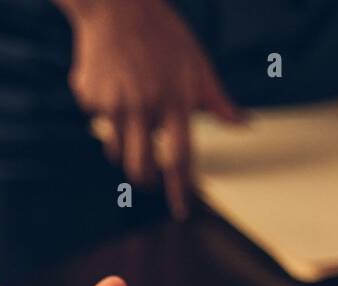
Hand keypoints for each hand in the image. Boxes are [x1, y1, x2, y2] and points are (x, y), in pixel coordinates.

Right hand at [58, 0, 243, 218]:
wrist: (117, 5)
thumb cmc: (164, 35)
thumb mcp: (197, 64)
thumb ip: (218, 100)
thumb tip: (245, 125)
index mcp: (175, 99)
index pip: (180, 157)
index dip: (180, 189)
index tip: (180, 212)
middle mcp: (145, 106)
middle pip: (142, 167)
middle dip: (147, 180)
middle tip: (152, 178)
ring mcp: (115, 104)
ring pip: (117, 151)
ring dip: (126, 149)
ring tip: (132, 122)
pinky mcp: (92, 99)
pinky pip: (99, 122)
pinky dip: (106, 114)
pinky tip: (112, 86)